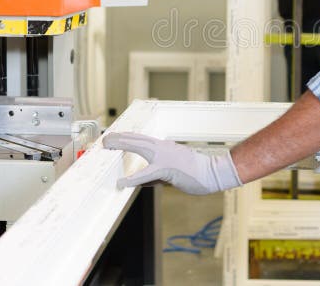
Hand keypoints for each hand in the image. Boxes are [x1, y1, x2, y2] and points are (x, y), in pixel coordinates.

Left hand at [102, 132, 241, 193]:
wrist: (213, 173)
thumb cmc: (196, 173)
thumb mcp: (173, 171)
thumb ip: (155, 175)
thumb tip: (140, 181)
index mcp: (165, 147)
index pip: (142, 140)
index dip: (127, 138)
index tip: (115, 138)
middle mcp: (164, 148)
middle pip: (137, 139)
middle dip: (120, 138)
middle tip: (105, 138)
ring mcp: (165, 156)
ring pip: (139, 147)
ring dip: (122, 145)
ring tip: (108, 145)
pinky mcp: (167, 168)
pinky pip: (146, 173)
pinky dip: (132, 178)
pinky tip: (122, 181)